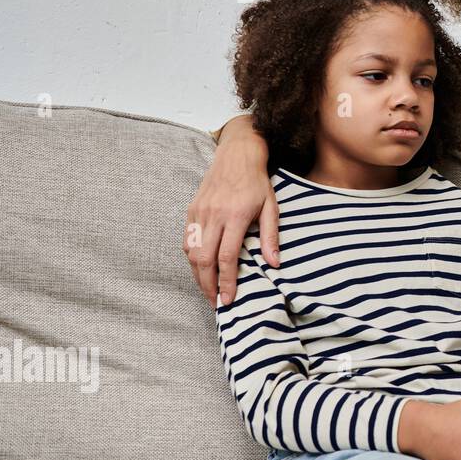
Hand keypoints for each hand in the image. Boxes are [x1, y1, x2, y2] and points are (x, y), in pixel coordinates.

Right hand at [185, 115, 278, 306]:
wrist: (237, 155)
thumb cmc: (257, 183)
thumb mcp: (271, 207)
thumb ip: (270, 236)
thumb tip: (274, 264)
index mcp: (235, 216)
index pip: (226, 257)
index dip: (226, 282)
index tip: (229, 299)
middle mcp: (213, 215)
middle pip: (204, 260)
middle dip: (208, 286)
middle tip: (216, 303)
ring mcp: (199, 213)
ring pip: (191, 253)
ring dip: (198, 275)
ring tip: (208, 290)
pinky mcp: (191, 210)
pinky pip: (186, 241)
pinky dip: (191, 259)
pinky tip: (200, 269)